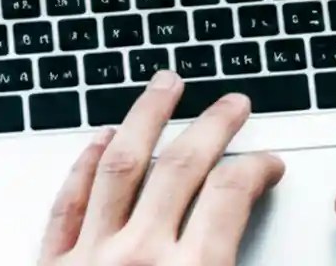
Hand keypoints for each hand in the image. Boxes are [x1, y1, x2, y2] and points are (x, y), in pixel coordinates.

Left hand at [39, 71, 283, 265]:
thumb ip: (240, 263)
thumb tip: (261, 246)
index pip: (231, 193)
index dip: (256, 168)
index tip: (267, 163)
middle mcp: (139, 257)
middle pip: (181, 167)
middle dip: (212, 126)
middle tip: (230, 104)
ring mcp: (89, 260)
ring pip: (119, 166)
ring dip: (145, 119)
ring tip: (162, 88)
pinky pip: (67, 207)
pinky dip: (83, 168)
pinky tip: (98, 142)